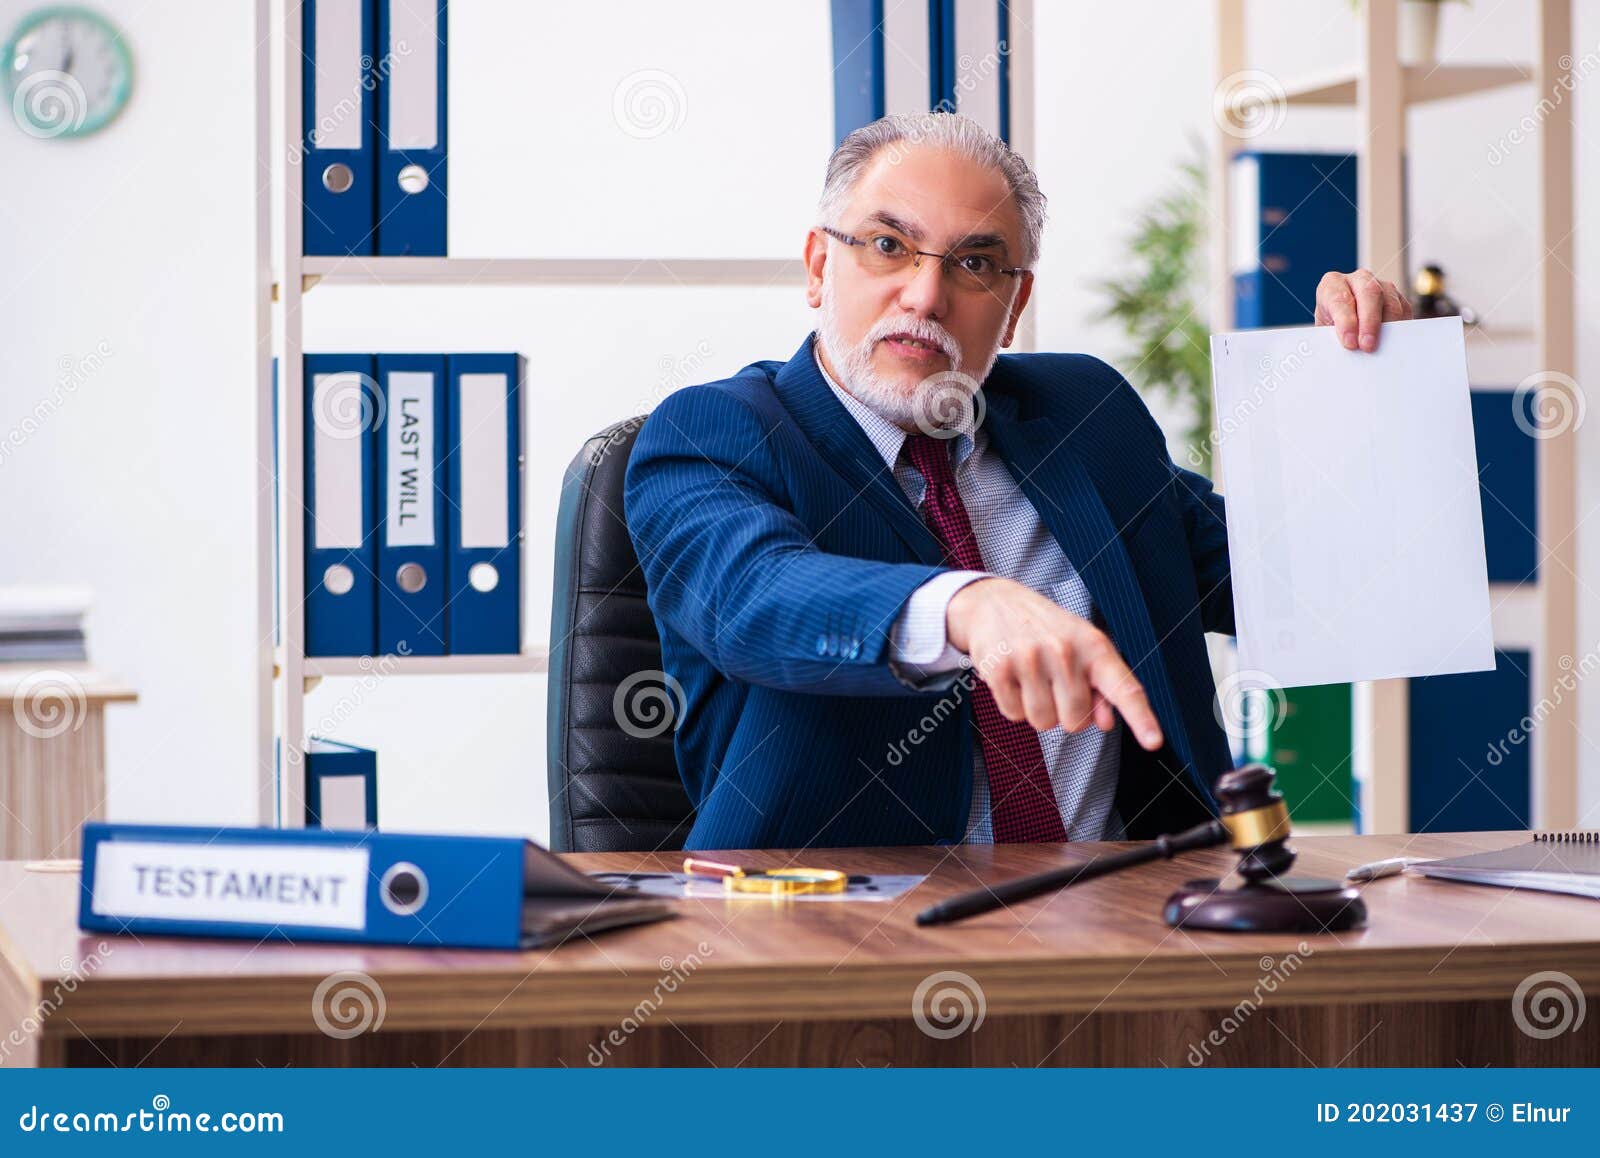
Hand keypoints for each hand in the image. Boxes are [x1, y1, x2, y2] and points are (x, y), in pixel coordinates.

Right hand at [945, 577, 1163, 749]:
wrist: (994, 602)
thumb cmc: (1047, 631)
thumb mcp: (1082, 648)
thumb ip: (1101, 687)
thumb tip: (1105, 722)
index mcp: (1094, 646)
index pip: (1123, 687)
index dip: (1141, 717)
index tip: (1154, 742)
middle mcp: (1064, 650)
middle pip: (1075, 721)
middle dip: (1065, 714)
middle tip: (1054, 687)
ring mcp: (1030, 659)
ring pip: (1043, 722)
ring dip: (1038, 711)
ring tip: (1032, 681)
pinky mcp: (998, 669)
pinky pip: (1014, 715)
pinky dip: (1013, 705)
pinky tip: (1013, 679)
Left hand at [1314, 268, 1412, 351]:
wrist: (1343, 325)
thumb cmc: (1330, 327)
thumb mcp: (1323, 333)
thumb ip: (1332, 338)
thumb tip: (1347, 349)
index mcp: (1332, 284)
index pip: (1339, 298)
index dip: (1345, 321)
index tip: (1350, 343)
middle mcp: (1358, 280)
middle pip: (1369, 293)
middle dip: (1369, 322)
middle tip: (1368, 346)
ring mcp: (1381, 286)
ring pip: (1390, 301)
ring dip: (1388, 327)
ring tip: (1382, 347)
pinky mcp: (1398, 297)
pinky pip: (1404, 310)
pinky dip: (1400, 327)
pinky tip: (1393, 340)